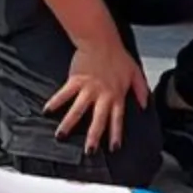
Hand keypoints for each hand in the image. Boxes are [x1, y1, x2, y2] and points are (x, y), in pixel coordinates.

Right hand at [46, 36, 148, 153]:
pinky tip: (47, 111)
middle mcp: (103, 94)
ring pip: (78, 109)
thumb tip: (146, 105)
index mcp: (117, 94)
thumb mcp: (135, 72)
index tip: (113, 148)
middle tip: (88, 151)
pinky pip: (64, 93)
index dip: (116, 133)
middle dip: (94, 136)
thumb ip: (141, 90)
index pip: (117, 118)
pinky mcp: (76, 80)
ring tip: (61, 136)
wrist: (102, 41)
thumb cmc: (118, 56)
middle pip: (98, 119)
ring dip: (69, 124)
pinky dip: (55, 102)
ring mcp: (88, 88)